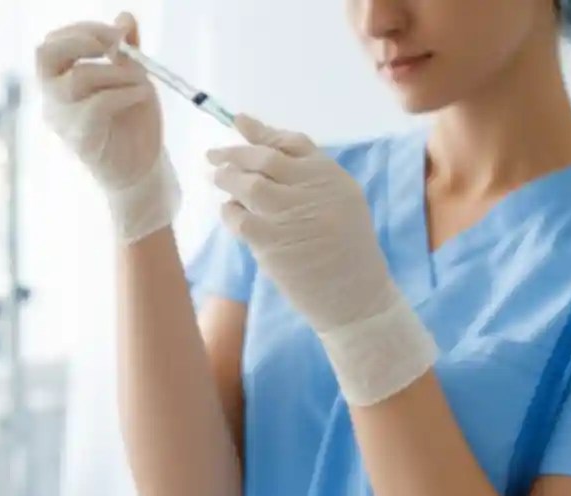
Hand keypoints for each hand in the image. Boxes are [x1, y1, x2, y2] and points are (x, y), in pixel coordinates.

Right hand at [36, 13, 180, 242]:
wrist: (142, 169)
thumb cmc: (132, 122)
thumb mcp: (131, 77)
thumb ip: (126, 49)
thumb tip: (125, 17)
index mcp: (58, 82)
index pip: (51, 45)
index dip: (80, 31)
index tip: (116, 35)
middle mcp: (53, 100)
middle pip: (47, 54)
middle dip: (84, 40)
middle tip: (117, 45)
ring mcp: (64, 121)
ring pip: (79, 78)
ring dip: (117, 71)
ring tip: (141, 80)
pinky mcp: (81, 140)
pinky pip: (98, 104)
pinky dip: (126, 92)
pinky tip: (143, 95)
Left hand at [208, 114, 437, 404]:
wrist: (356, 299)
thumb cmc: (345, 251)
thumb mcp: (341, 205)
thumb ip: (307, 178)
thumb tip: (266, 150)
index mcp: (333, 177)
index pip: (292, 143)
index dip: (261, 131)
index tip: (238, 121)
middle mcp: (313, 190)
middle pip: (265, 158)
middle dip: (235, 153)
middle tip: (214, 155)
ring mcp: (291, 215)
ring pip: (247, 184)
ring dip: (226, 178)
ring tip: (215, 177)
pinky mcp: (272, 242)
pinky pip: (239, 218)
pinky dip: (229, 212)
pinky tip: (229, 213)